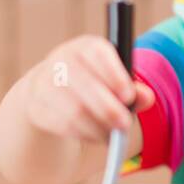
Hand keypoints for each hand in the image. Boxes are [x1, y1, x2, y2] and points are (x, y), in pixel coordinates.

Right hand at [25, 35, 154, 142]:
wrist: (49, 91)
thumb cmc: (93, 85)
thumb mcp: (114, 81)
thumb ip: (133, 89)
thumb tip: (147, 97)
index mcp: (85, 47)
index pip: (97, 53)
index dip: (115, 75)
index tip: (128, 96)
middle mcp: (62, 60)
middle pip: (85, 85)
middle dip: (108, 108)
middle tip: (124, 124)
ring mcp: (44, 83)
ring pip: (74, 110)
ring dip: (97, 126)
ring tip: (111, 135)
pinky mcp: (36, 106)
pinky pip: (62, 125)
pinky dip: (83, 134)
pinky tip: (94, 136)